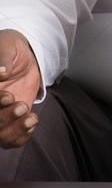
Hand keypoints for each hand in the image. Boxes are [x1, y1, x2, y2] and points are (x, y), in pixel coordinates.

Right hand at [0, 29, 41, 147]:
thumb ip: (2, 59)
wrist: (25, 56)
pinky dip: (21, 136)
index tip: (8, 97)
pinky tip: (33, 121)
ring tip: (31, 118)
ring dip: (14, 131)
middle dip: (4, 119)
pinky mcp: (10, 120)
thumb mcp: (6, 48)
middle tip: (22, 106)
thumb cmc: (10, 49)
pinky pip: (10, 139)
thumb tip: (1, 72)